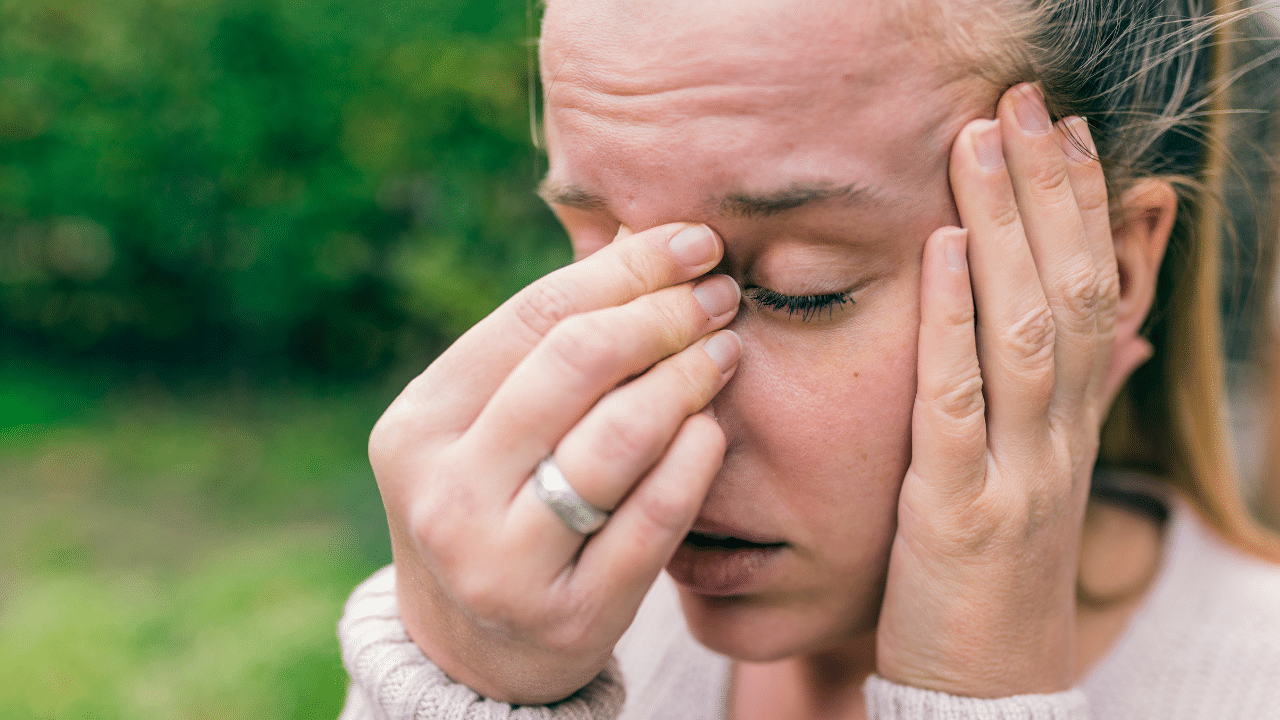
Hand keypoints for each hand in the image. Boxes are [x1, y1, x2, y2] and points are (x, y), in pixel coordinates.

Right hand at [370, 223, 742, 702]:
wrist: (473, 652)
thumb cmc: (491, 507)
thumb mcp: (482, 428)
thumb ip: (544, 346)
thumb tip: (643, 238)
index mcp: (417, 427)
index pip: (532, 317)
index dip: (623, 269)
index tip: (691, 240)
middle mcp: (447, 494)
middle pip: (578, 364)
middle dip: (663, 314)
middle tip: (719, 294)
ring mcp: (505, 562)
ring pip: (621, 437)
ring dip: (690, 377)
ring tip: (726, 349)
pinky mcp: (572, 616)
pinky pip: (655, 516)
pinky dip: (697, 458)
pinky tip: (715, 427)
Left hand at [875, 83, 1116, 695]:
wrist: (993, 689)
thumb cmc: (994, 576)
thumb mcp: (1034, 478)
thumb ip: (1049, 402)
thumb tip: (1081, 329)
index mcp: (1074, 424)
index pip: (1095, 294)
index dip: (1083, 209)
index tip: (1062, 134)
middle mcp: (1062, 435)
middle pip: (1071, 291)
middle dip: (1045, 191)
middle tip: (1021, 105)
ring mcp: (1020, 470)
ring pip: (1027, 328)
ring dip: (1005, 228)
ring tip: (981, 145)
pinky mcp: (961, 510)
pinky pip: (960, 402)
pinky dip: (952, 321)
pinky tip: (939, 253)